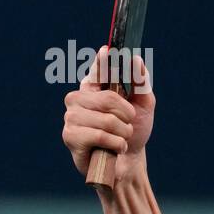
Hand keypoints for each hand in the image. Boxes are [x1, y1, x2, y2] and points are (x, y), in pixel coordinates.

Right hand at [62, 45, 155, 183]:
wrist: (128, 162)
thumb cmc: (133, 131)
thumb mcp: (143, 106)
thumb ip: (140, 83)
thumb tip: (135, 59)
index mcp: (94, 86)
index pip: (98, 69)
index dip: (103, 62)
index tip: (108, 51)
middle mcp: (78, 97)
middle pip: (109, 98)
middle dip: (128, 115)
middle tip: (128, 124)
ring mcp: (71, 116)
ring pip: (107, 120)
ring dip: (123, 133)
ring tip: (120, 138)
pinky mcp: (70, 136)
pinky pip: (101, 136)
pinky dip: (116, 144)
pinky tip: (114, 148)